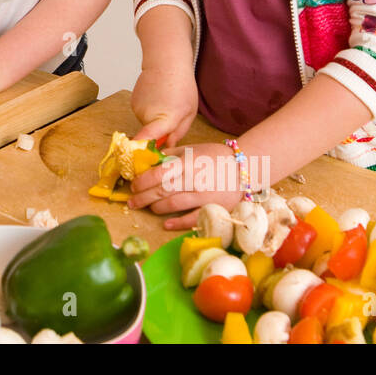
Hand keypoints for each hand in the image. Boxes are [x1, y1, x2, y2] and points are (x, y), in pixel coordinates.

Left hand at [127, 141, 245, 229]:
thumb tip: (145, 161)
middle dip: (142, 197)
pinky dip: (176, 223)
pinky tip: (166, 224)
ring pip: (171, 205)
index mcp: (186, 162)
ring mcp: (203, 196)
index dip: (141, 182)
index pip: (157, 174)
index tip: (133, 185)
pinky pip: (191, 219)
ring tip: (148, 207)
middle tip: (132, 201)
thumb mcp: (190, 150)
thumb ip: (168, 156)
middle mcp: (193, 179)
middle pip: (161, 191)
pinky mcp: (212, 208)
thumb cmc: (213, 157)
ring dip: (156, 207)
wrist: (243, 168)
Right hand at [129, 62, 199, 147]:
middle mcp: (147, 115)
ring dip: (155, 121)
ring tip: (166, 103)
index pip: (148, 139)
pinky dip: (149, 111)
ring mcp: (138, 109)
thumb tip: (167, 148)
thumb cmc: (182, 85)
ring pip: (147, 125)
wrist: (166, 62)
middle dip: (161, 133)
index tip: (142, 161)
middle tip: (173, 118)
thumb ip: (178, 133)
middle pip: (151, 136)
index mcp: (165, 118)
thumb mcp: (189, 112)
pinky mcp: (133, 103)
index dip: (143, 151)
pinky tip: (157, 98)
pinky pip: (142, 115)